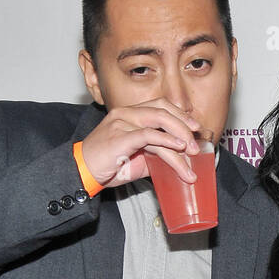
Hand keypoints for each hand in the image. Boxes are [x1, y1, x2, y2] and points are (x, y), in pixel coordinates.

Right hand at [80, 100, 200, 188]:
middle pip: (162, 109)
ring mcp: (122, 123)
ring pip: (159, 123)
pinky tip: (178, 150)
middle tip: (196, 143)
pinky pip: (148, 136)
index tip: (194, 128)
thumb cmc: (106, 166)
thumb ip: (153, 155)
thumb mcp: (135, 158)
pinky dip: (166, 142)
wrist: (83, 173)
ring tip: (191, 153)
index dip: (179, 114)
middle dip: (183, 125)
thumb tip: (174, 161)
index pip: (159, 105)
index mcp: (129, 114)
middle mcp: (126, 113)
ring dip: (179, 137)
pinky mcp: (120, 137)